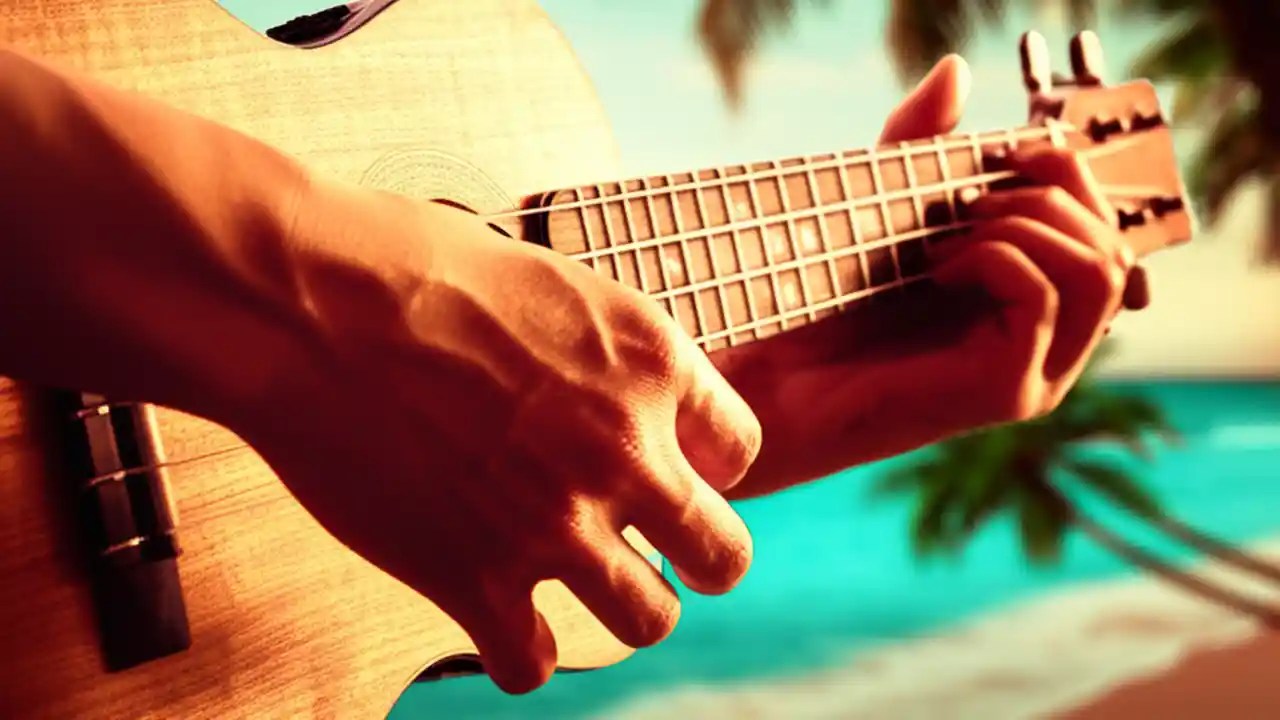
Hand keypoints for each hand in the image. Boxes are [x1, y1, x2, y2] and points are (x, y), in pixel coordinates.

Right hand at [226, 189, 761, 692]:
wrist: (305, 298)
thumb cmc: (413, 266)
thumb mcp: (555, 284)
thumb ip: (614, 358)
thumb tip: (634, 403)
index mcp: (650, 364)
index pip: (740, 450)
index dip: (707, 463)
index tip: (669, 464)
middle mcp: (622, 451)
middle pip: (724, 557)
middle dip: (701, 557)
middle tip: (662, 549)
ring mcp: (553, 524)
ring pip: (649, 621)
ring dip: (627, 607)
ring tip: (591, 584)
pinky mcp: (474, 578)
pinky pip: (532, 665)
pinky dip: (519, 649)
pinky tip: (502, 617)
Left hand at [715, 55, 1146, 497]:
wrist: (775, 384)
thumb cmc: (825, 305)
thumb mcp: (886, 210)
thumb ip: (922, 144)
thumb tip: (953, 69)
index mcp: (1035, 304)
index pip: (1102, 227)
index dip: (1066, 171)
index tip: (1001, 149)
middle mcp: (1050, 343)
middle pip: (1111, 243)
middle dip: (1048, 193)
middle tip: (967, 195)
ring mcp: (1037, 372)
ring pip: (1098, 269)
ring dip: (1026, 223)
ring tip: (950, 231)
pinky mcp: (1009, 391)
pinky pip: (1043, 295)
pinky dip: (993, 256)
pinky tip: (933, 268)